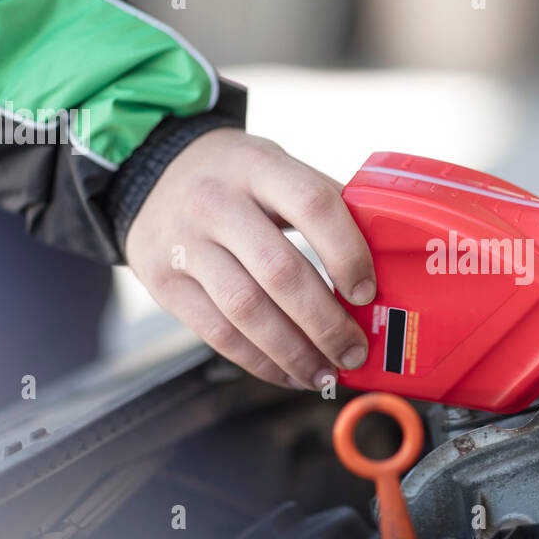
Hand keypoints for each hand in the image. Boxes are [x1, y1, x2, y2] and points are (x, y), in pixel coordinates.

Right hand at [125, 128, 374, 389]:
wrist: (154, 174)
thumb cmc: (237, 179)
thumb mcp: (277, 168)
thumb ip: (323, 205)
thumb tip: (384, 262)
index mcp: (257, 165)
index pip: (313, 205)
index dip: (347, 252)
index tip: (367, 292)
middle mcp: (214, 201)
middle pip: (280, 271)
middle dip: (325, 322)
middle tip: (355, 351)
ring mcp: (182, 243)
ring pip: (246, 311)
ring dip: (295, 352)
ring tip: (327, 373)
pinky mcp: (163, 282)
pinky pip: (217, 334)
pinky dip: (260, 362)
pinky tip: (290, 372)